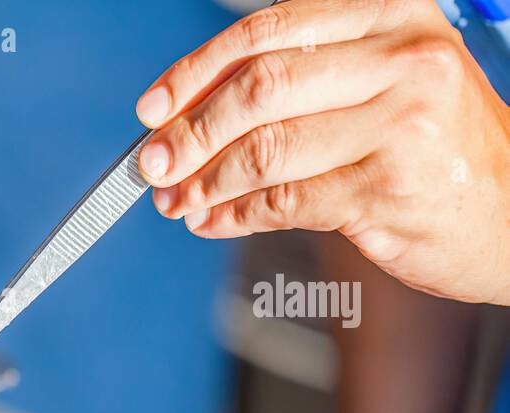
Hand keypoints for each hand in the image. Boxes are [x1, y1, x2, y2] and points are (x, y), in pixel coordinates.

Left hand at [136, 0, 509, 305]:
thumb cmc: (430, 147)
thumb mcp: (378, 85)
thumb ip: (298, 84)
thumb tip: (185, 115)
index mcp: (392, 15)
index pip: (269, 33)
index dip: (197, 71)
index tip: (154, 108)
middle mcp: (404, 59)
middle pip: (260, 90)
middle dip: (191, 132)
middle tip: (153, 165)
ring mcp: (402, 125)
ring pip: (266, 151)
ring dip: (206, 182)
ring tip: (178, 201)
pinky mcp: (389, 190)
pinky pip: (284, 203)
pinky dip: (235, 215)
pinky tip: (213, 221)